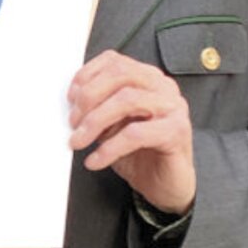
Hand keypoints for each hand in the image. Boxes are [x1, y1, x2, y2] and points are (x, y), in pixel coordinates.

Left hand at [67, 52, 195, 215]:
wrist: (166, 185)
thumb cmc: (140, 153)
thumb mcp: (112, 125)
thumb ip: (98, 108)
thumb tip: (72, 105)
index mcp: (148, 79)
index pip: (115, 61)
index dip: (87, 76)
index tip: (70, 98)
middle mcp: (163, 87)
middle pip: (121, 75)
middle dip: (89, 97)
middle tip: (73, 123)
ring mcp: (173, 107)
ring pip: (127, 100)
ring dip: (95, 121)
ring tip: (80, 141)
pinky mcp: (176, 132)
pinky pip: (136, 134)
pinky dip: (109, 148)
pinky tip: (96, 160)